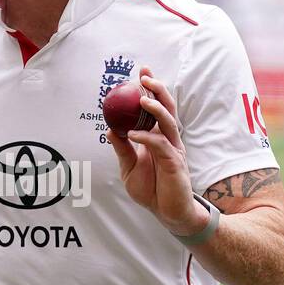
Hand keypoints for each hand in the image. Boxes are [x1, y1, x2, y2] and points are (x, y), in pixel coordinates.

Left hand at [105, 67, 207, 234]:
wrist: (168, 213)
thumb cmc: (151, 190)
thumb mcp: (129, 168)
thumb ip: (122, 149)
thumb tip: (109, 129)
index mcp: (158, 136)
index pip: (156, 107)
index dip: (151, 89)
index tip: (141, 71)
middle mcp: (168, 139)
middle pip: (166, 107)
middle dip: (157, 90)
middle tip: (144, 77)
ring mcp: (173, 149)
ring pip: (168, 122)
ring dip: (155, 109)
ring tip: (142, 99)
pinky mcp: (175, 163)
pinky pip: (160, 145)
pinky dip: (146, 138)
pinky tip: (133, 134)